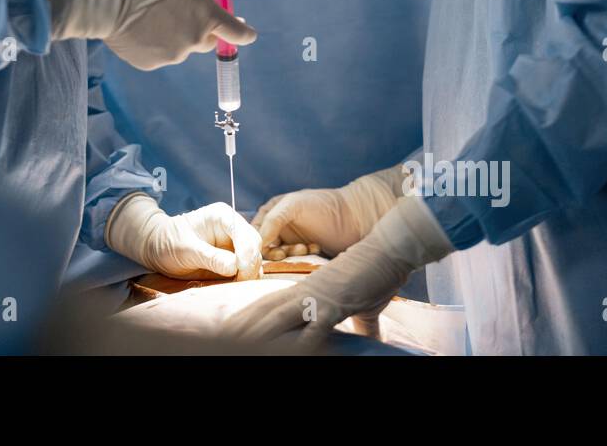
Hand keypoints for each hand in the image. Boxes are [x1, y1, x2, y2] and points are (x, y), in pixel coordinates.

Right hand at [47, 0, 256, 69]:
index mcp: (206, 15)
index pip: (237, 33)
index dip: (244, 32)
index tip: (247, 31)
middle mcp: (193, 40)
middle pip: (209, 40)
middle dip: (203, 28)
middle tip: (188, 11)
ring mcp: (172, 55)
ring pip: (182, 46)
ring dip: (176, 34)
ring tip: (153, 13)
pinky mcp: (151, 63)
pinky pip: (160, 54)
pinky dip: (156, 43)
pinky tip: (140, 26)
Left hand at [105, 194, 262, 279]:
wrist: (157, 248)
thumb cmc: (168, 242)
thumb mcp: (186, 249)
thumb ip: (209, 257)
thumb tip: (233, 267)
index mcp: (222, 216)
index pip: (244, 233)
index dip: (247, 252)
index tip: (242, 271)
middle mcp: (232, 228)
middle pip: (253, 245)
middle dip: (250, 264)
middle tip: (240, 282)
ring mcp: (233, 243)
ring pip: (254, 258)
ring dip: (249, 273)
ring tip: (237, 285)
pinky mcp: (232, 259)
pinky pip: (246, 269)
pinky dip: (245, 278)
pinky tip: (235, 285)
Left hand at [225, 196, 451, 344]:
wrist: (387, 251)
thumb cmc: (376, 276)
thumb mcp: (364, 306)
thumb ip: (361, 323)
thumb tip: (367, 339)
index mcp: (305, 290)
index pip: (269, 305)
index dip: (249, 317)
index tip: (231, 328)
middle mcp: (304, 293)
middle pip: (264, 312)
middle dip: (242, 327)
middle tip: (219, 338)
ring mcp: (316, 298)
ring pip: (278, 318)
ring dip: (257, 333)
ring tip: (236, 344)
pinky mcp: (334, 305)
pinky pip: (312, 328)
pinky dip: (299, 343)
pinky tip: (286, 354)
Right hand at [253, 164, 406, 256]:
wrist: (355, 217)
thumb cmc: (323, 205)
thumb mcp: (294, 205)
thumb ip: (273, 220)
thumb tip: (257, 244)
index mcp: (272, 212)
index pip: (253, 232)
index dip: (257, 243)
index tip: (267, 249)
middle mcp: (279, 227)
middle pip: (265, 249)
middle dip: (275, 252)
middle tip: (286, 252)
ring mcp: (292, 241)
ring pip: (280, 258)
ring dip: (290, 255)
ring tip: (306, 247)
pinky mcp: (305, 254)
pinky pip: (295, 263)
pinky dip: (302, 258)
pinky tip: (316, 248)